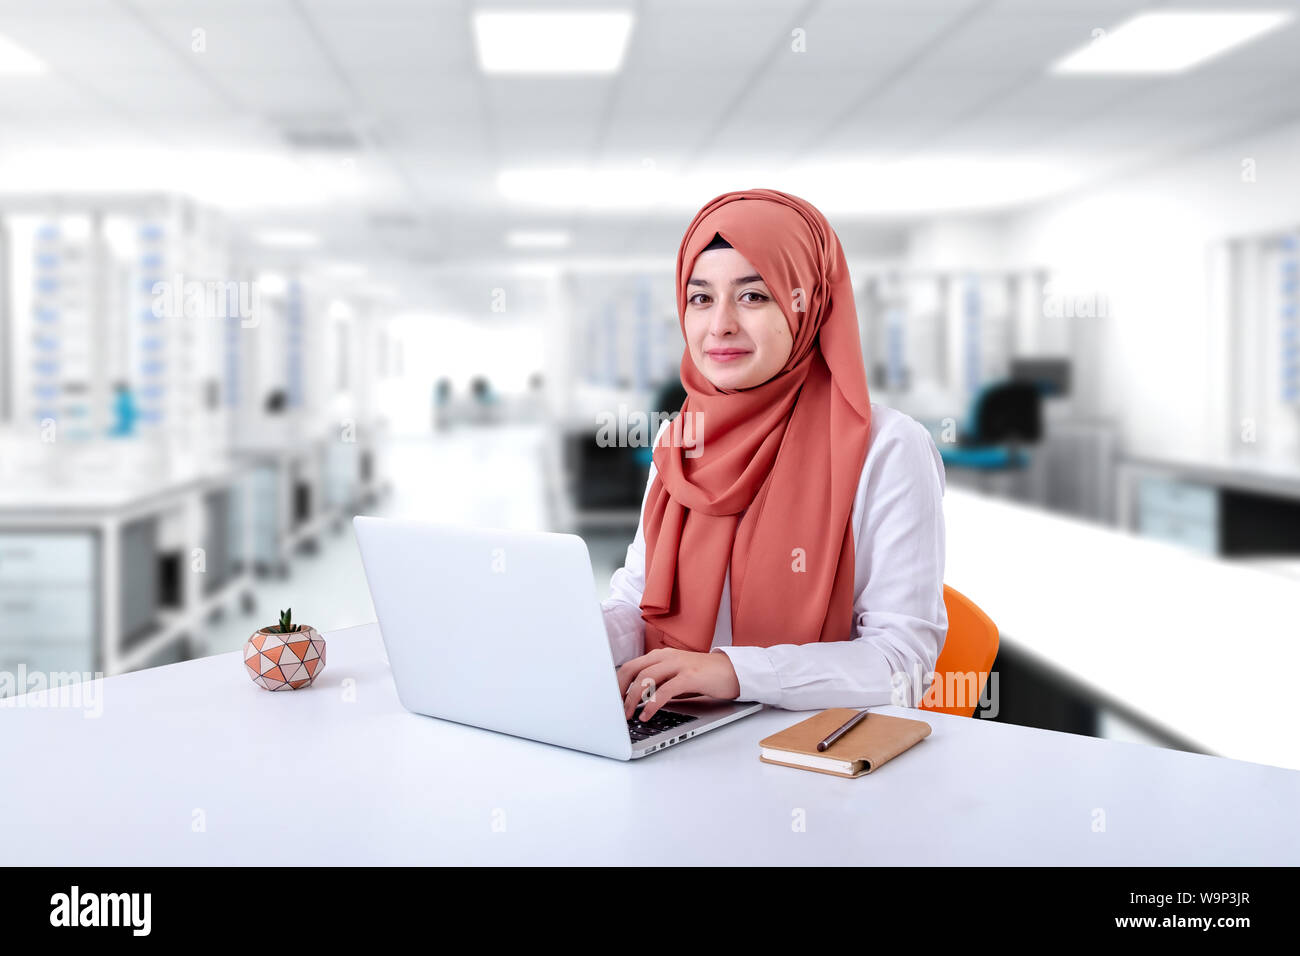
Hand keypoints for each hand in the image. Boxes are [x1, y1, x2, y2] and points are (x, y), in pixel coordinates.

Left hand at [616, 648, 740, 720]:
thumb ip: (659, 682)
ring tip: (628, 715)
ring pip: (645, 679)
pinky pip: (665, 690)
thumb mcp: (677, 676)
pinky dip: (652, 704)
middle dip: (620, 690)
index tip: (611, 700)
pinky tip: (646, 714)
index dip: (617, 683)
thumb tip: (636, 700)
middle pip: (633, 669)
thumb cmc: (704, 677)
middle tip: (614, 708)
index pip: (631, 666)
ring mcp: (679, 664)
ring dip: (633, 699)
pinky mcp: (690, 676)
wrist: (734, 671)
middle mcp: (667, 656)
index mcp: (661, 655)